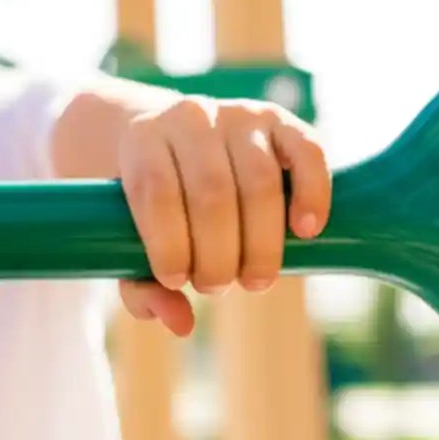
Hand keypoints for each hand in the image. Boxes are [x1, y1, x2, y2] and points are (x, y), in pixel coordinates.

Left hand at [116, 97, 331, 335]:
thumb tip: (181, 324)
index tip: (176, 280)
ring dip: (262, 241)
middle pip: (211, 191)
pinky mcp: (280, 120)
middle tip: (217, 286)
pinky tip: (306, 232)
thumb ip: (141, 284)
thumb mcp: (126, 238)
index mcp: (142, 140)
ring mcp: (237, 115)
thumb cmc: (146, 204)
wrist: (166, 138)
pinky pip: (307, 151)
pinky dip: (312, 193)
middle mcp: (189, 117)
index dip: (169, 242)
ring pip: (259, 180)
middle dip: (218, 253)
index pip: (156, 190)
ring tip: (254, 279)